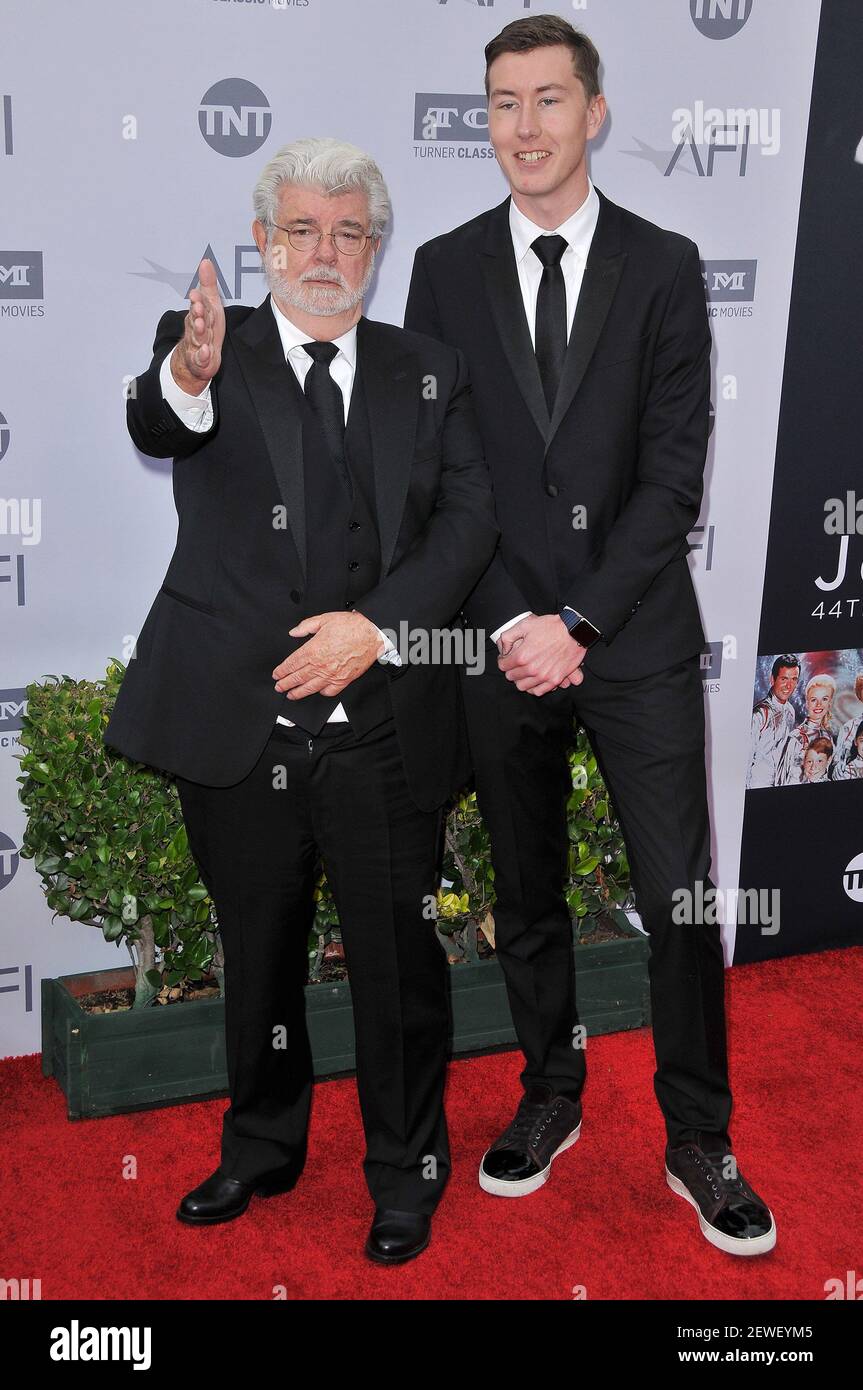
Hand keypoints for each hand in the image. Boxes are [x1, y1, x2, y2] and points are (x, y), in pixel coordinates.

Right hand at [171, 258, 224, 393]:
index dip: (197, 301)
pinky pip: (200, 358)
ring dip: (198, 332)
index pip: (198, 305)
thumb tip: (206, 261)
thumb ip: (208, 284)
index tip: (196, 294)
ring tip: (201, 326)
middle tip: (199, 308)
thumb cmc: (206, 327)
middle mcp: (195, 328)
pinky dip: (203, 355)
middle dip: (197, 314)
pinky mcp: (200, 360)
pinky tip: (206, 352)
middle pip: (195, 320)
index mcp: (198, 314)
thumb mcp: (210, 304)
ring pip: (196, 337)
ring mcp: (196, 344)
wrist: (196, 357)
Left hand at [272, 612, 382, 699]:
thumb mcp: (324, 619)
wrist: (371, 634)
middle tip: (279, 687)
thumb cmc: (351, 626)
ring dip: (298, 692)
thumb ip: (306, 626)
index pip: (291, 664)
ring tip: (291, 695)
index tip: (277, 674)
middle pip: (297, 678)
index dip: (282, 671)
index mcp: (313, 650)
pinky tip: (317, 691)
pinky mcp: (343, 680)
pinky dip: (321, 693)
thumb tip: (294, 632)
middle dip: (285, 684)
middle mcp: (320, 665)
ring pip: (310, 688)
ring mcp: (332, 675)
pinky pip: (329, 692)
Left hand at [496, 614, 585, 695]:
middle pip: (511, 677)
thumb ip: (508, 637)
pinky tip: (534, 679)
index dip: (503, 660)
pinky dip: (534, 687)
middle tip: (516, 663)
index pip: (503, 666)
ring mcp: (544, 676)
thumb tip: (503, 650)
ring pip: (522, 686)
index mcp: (522, 656)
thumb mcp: (525, 625)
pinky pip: (538, 691)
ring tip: (525, 671)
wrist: (574, 630)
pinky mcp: (555, 680)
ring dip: (521, 679)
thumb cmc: (550, 626)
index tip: (507, 657)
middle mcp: (531, 669)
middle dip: (511, 669)